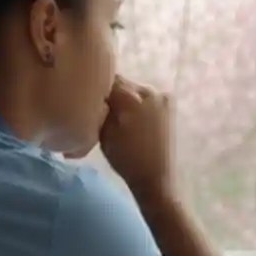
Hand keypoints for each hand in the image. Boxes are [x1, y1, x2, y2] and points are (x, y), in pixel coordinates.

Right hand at [100, 75, 178, 200]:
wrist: (156, 177)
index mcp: (130, 96)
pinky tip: (131, 118)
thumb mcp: (103, 132)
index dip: (94, 86)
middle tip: (100, 106)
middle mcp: (148, 90)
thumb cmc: (125, 158)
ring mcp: (162, 96)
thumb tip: (94, 95)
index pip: (106, 79)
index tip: (86, 95)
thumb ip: (98, 109)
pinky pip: (146, 97)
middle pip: (121, 82)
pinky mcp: (169, 105)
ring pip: (134, 89)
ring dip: (124, 97)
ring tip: (117, 114)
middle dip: (110, 92)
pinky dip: (137, 103)